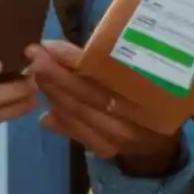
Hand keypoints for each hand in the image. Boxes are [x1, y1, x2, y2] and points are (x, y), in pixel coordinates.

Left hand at [25, 41, 179, 175]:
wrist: (160, 143)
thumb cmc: (146, 95)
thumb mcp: (139, 72)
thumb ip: (106, 59)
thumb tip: (65, 46)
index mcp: (146, 86)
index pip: (104, 71)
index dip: (73, 59)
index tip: (48, 45)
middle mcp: (135, 113)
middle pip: (87, 92)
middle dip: (55, 74)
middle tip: (33, 57)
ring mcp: (121, 135)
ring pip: (79, 112)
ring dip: (53, 94)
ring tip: (34, 75)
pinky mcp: (108, 149)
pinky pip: (78, 132)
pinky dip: (61, 119)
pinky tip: (45, 108)